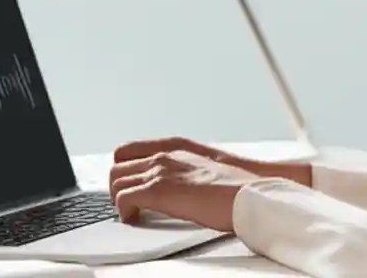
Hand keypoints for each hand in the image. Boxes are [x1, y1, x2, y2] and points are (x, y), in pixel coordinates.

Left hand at [108, 149, 257, 231]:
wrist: (250, 192)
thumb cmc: (237, 184)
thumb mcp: (205, 165)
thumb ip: (184, 168)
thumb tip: (176, 183)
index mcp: (174, 146)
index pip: (127, 150)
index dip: (122, 170)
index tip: (126, 185)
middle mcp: (163, 154)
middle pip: (117, 167)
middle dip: (118, 187)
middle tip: (128, 204)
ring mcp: (160, 171)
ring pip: (116, 183)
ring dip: (120, 201)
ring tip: (133, 214)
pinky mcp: (159, 191)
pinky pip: (124, 200)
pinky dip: (125, 213)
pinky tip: (136, 220)